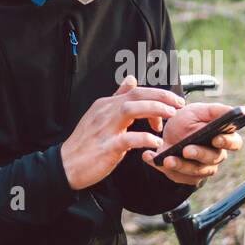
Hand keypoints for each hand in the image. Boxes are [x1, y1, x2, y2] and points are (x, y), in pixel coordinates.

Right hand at [61, 76, 183, 189]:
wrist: (65, 165)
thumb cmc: (86, 143)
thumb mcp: (100, 115)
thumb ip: (117, 97)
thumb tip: (131, 79)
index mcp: (106, 104)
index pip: (136, 92)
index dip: (158, 95)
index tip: (173, 103)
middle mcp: (105, 112)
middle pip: (136, 95)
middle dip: (161, 97)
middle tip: (179, 105)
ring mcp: (105, 129)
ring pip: (131, 109)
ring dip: (154, 110)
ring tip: (170, 117)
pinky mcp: (106, 147)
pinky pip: (127, 139)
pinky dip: (144, 139)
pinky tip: (156, 143)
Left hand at [143, 102, 244, 185]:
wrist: (167, 132)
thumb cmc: (188, 120)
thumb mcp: (199, 111)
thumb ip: (216, 111)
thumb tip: (233, 111)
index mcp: (223, 137)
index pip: (234, 142)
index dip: (227, 142)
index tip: (216, 138)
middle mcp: (215, 155)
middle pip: (212, 159)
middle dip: (199, 154)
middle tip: (187, 150)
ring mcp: (202, 168)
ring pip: (195, 171)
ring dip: (180, 165)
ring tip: (167, 159)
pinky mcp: (186, 177)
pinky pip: (177, 176)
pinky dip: (162, 167)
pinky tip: (151, 157)